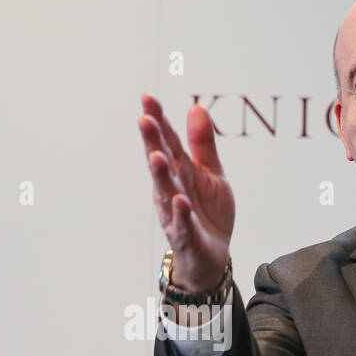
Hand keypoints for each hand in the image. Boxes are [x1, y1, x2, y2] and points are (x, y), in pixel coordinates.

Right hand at [138, 93, 233, 290]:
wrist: (211, 258)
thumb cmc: (207, 214)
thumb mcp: (211, 174)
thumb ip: (203, 144)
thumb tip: (196, 107)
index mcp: (179, 172)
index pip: (167, 143)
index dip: (158, 121)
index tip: (147, 98)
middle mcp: (172, 190)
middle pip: (161, 163)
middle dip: (152, 142)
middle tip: (144, 119)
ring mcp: (176, 214)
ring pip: (167, 192)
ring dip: (161, 174)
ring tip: (156, 155)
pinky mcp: (186, 237)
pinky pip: (182, 225)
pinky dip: (181, 213)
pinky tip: (179, 199)